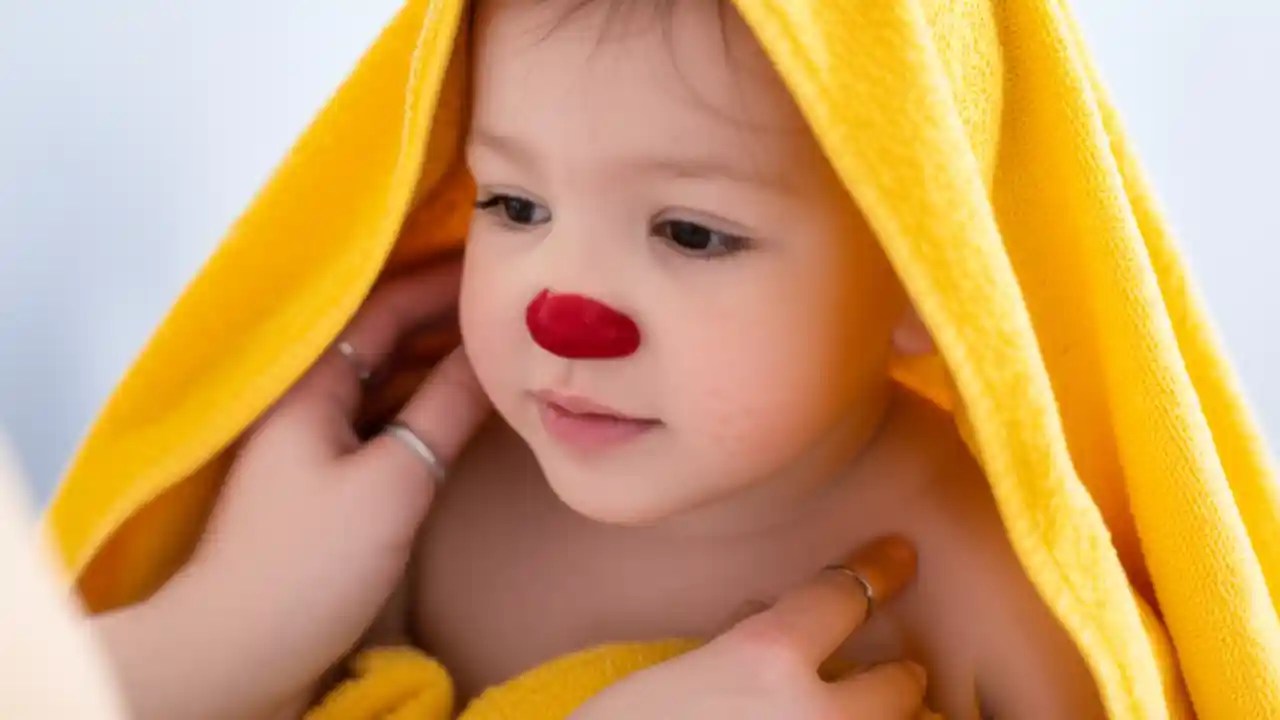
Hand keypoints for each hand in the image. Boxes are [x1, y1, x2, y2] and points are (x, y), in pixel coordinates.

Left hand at [96, 258, 490, 719]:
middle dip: (445, 321)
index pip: (383, 309)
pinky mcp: (325, 487)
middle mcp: (307, 404)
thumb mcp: (392, 481)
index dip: (441, 285)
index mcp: (309, 387)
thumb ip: (444, 411)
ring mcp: (314, 446)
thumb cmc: (309, 563)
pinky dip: (423, 411)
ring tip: (500, 355)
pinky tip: (462, 414)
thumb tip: (492, 355)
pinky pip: (382, 425)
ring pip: (385, 385)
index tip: (498, 271)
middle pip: (383, 342)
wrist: (237, 655)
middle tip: (511, 312)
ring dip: (437, 367)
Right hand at [571, 537, 931, 719]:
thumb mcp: (676, 672)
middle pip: (903, 679)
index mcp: (767, 658)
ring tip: (873, 715)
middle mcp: (815, 714)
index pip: (848, 594)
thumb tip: (772, 613)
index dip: (879, 570)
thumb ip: (739, 642)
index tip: (899, 557)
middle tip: (886, 675)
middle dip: (894, 675)